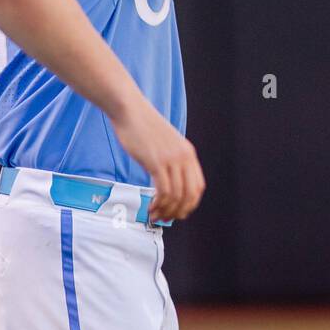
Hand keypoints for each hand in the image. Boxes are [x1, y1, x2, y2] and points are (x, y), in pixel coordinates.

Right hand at [109, 100, 204, 221]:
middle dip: (179, 211)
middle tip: (166, 218)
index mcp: (189, 153)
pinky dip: (159, 204)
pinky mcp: (156, 161)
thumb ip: (170, 161)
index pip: (198, 187)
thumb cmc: (143, 128)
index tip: (178, 212)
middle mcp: (184, 157)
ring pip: (176, 196)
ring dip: (166, 211)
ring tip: (155, 214)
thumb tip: (168, 184)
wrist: (130, 111)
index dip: (190, 204)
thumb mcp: (165, 145)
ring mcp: (171, 159)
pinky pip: (163, 190)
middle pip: (190, 194)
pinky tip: (151, 207)